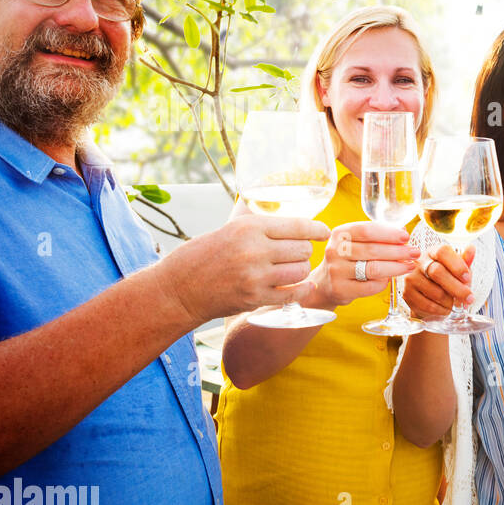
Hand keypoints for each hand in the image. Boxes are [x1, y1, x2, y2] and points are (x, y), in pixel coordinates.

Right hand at [159, 214, 329, 325]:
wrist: (179, 288)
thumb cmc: (204, 254)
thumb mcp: (229, 228)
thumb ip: (256, 221)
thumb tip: (281, 206)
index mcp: (249, 228)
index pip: (297, 226)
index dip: (316, 229)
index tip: (324, 232)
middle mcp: (254, 251)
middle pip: (302, 249)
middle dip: (303, 251)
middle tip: (296, 253)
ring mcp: (255, 277)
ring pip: (301, 271)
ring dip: (301, 270)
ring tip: (293, 268)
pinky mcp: (254, 298)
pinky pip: (292, 294)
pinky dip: (300, 290)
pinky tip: (301, 286)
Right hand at [307, 221, 419, 309]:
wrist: (325, 283)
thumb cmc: (347, 259)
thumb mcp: (356, 242)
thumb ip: (376, 236)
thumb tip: (403, 232)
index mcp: (340, 233)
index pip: (367, 230)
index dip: (389, 234)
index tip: (406, 237)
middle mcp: (335, 250)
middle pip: (373, 250)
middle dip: (398, 251)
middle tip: (415, 252)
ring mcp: (337, 271)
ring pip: (373, 269)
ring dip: (396, 267)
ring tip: (409, 265)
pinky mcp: (341, 289)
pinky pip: (370, 287)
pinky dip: (384, 283)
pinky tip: (391, 279)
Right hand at [403, 245, 475, 319]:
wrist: (431, 299)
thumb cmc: (447, 281)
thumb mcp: (458, 270)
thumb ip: (465, 261)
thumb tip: (471, 248)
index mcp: (434, 252)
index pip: (443, 252)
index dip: (457, 265)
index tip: (467, 278)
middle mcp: (419, 262)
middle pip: (437, 272)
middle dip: (457, 288)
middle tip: (469, 298)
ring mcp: (411, 278)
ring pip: (435, 292)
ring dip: (450, 302)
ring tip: (456, 304)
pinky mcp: (407, 293)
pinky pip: (428, 305)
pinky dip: (442, 310)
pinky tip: (446, 309)